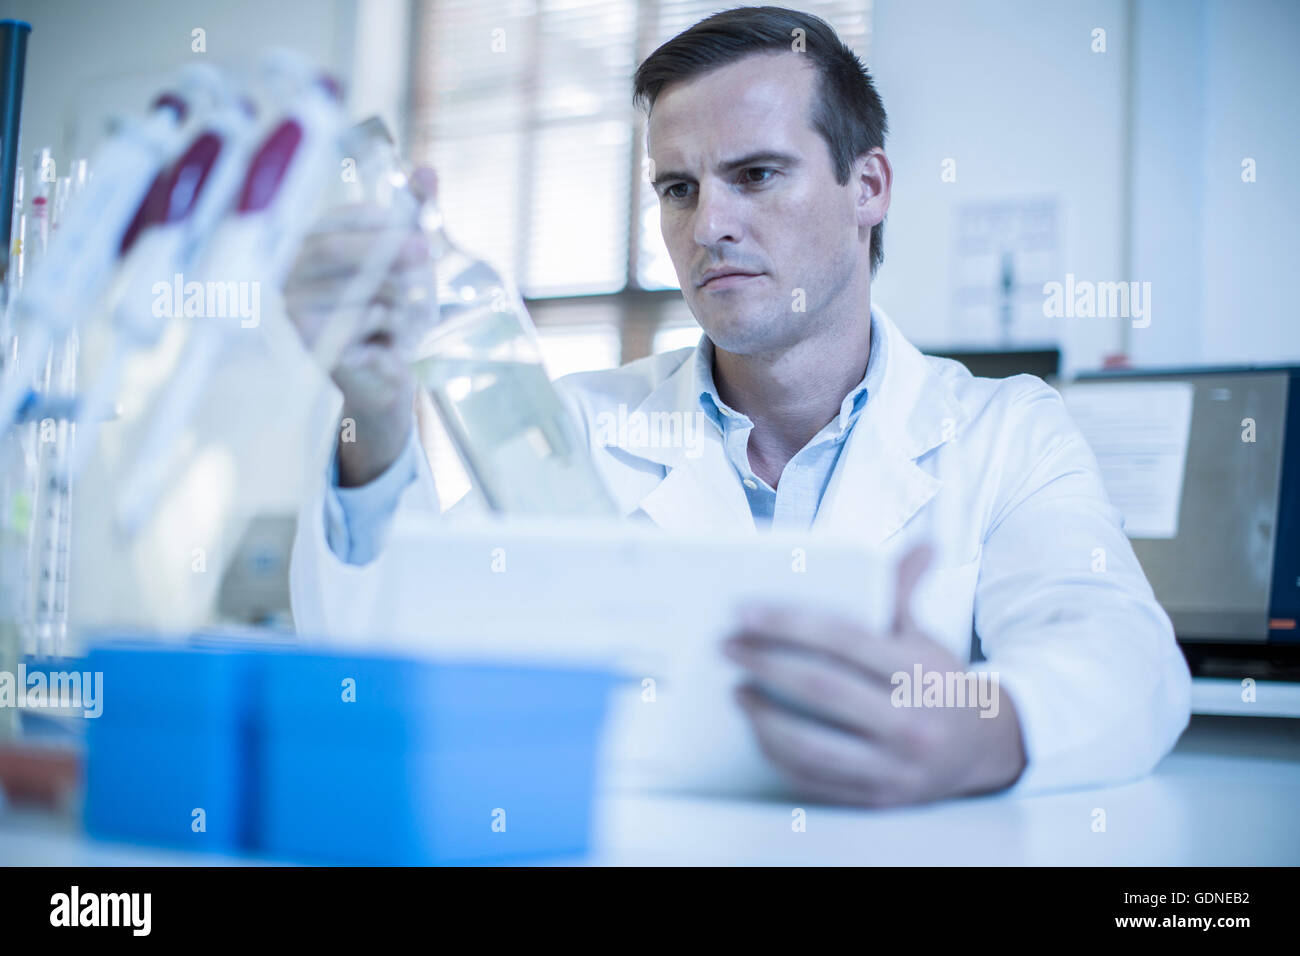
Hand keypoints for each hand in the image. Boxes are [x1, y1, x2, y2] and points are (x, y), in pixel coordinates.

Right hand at [284, 165, 439, 485]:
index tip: (417, 228)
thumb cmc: (394, 313)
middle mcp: (289, 271)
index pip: (340, 219)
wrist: (385, 377)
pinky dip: (387, 329)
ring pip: (356, 286)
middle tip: (425, 252)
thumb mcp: (410, 262)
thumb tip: (429, 169)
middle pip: (336, 249)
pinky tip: (387, 341)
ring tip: (408, 315)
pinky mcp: (306, 341)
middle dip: (387, 250)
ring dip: (397, 298)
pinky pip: (359, 321)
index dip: (380, 220)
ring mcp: (291, 307)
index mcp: (309, 243)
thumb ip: (416, 215)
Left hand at [722, 543, 1027, 805]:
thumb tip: (924, 541)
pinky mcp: (878, 800)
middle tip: (726, 646)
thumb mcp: (924, 635)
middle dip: (764, 664)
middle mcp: (911, 724)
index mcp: (919, 673)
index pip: (844, 639)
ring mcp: (894, 768)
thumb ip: (905, 589)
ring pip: (811, 744)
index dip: (788, 624)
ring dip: (762, 716)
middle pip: (820, 689)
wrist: (983, 748)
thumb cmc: (937, 681)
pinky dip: (778, 754)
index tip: (744, 613)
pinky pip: (814, 780)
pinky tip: (759, 729)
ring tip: (737, 690)